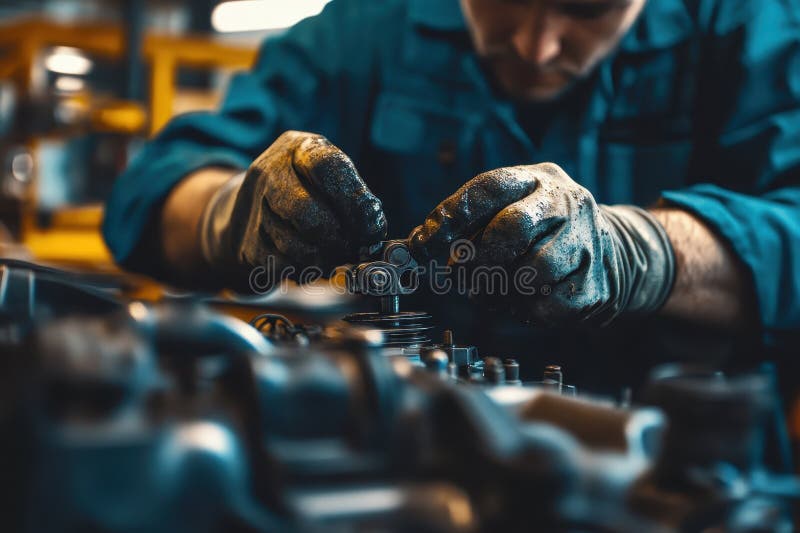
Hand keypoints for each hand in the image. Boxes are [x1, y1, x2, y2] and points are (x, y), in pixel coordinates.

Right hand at [200, 131, 386, 286]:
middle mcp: (270, 171)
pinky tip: (314, 265)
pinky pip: (283, 265)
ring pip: (294, 245)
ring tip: (336, 258)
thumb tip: (373, 231)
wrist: (251, 211)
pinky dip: (306, 271)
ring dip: (324, 260)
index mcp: (299, 148)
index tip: (373, 229)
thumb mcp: (329, 178)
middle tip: (354, 249)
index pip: (327, 166)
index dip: (355, 201)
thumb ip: (353, 197)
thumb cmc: (307, 192)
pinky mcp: (248, 243)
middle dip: (338, 239)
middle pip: (306, 212)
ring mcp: (254, 207)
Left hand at [409, 163, 674, 325]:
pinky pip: (546, 304)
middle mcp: (566, 204)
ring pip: (531, 271)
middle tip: (458, 272)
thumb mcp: (509, 209)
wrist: (610, 253)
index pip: (490, 187)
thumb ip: (467, 222)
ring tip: (488, 289)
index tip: (423, 243)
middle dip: (476, 257)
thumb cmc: (541, 232)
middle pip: (512, 228)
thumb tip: (416, 244)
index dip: (451, 216)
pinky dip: (521, 309)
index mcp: (537, 180)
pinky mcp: (593, 284)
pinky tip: (517, 301)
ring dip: (498, 288)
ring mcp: (585, 244)